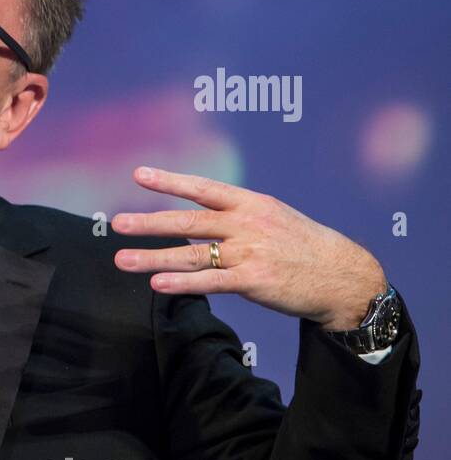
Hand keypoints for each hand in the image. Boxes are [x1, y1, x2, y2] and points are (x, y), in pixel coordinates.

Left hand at [111, 166, 386, 330]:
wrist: (343, 276)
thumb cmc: (302, 247)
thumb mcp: (273, 218)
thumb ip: (234, 218)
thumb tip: (192, 226)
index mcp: (251, 203)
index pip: (203, 188)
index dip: (170, 180)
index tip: (138, 174)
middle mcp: (247, 223)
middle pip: (188, 221)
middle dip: (149, 222)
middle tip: (116, 223)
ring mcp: (250, 252)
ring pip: (192, 253)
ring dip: (153, 257)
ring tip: (122, 259)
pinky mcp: (254, 280)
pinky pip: (210, 282)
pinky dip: (182, 284)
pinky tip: (157, 286)